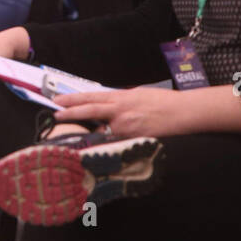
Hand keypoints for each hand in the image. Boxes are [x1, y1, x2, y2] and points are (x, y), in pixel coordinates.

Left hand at [50, 86, 190, 137]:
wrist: (184, 112)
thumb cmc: (162, 102)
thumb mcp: (136, 95)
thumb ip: (119, 100)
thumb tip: (105, 105)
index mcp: (120, 97)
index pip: (90, 97)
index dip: (72, 99)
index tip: (57, 101)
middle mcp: (120, 111)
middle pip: (89, 111)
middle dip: (70, 113)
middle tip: (56, 115)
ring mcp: (127, 126)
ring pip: (102, 130)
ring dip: (93, 132)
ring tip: (83, 134)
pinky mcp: (135, 139)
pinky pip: (116, 141)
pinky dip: (110, 142)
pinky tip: (105, 145)